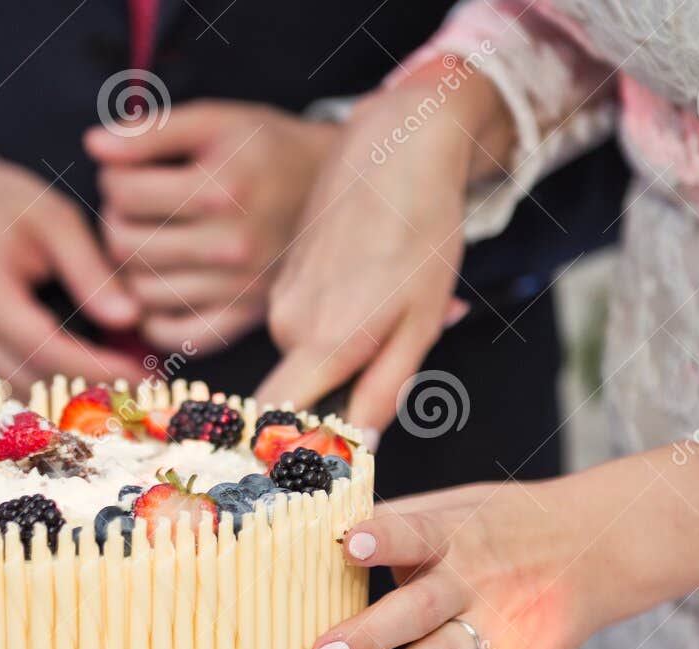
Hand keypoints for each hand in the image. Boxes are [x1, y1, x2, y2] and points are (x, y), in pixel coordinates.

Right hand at [0, 154, 143, 382]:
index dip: (101, 370)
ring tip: (125, 384)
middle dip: (96, 389)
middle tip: (148, 385)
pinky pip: (8, 391)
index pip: (49, 350)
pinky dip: (49, 392)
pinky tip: (88, 381)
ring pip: (24, 395)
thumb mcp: (54, 220)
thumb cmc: (4, 209)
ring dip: (74, 398)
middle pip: (37, 381)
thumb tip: (131, 319)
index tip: (147, 374)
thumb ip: (91, 270)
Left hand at [84, 101, 338, 351]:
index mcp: (222, 190)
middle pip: (124, 246)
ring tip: (148, 241)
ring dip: (130, 269)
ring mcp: (239, 289)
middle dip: (115, 222)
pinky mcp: (245, 318)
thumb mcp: (215, 120)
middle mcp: (232, 246)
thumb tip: (93, 145)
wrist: (334, 192)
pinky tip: (162, 286)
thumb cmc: (266, 149)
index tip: (128, 173)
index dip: (112, 179)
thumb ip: (150, 132)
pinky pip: (177, 336)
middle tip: (133, 209)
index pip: (123, 194)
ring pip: (141, 292)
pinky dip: (155, 319)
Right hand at [255, 61, 511, 434]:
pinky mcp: (288, 273)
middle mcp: (288, 323)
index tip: (327, 451)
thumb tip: (357, 445)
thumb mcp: (419, 324)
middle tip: (393, 362)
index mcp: (321, 343)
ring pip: (309, 352)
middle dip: (341, 390)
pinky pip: (309, 319)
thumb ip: (383, 391)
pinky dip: (340, 318)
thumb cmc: (420, 235)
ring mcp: (283, 295)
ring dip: (346, 350)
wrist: (398, 146)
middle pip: (302, 390)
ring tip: (394, 310)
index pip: (277, 420)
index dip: (295, 444)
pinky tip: (377, 285)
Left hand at [308, 448, 698, 648]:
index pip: (416, 533)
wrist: (595, 550)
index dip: (383, 539)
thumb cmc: (502, 527)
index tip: (346, 544)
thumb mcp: (459, 506)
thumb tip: (321, 533)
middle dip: (369, 634)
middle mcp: (474, 581)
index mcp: (455, 532)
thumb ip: (400, 522)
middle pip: (418, 608)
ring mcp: (493, 628)